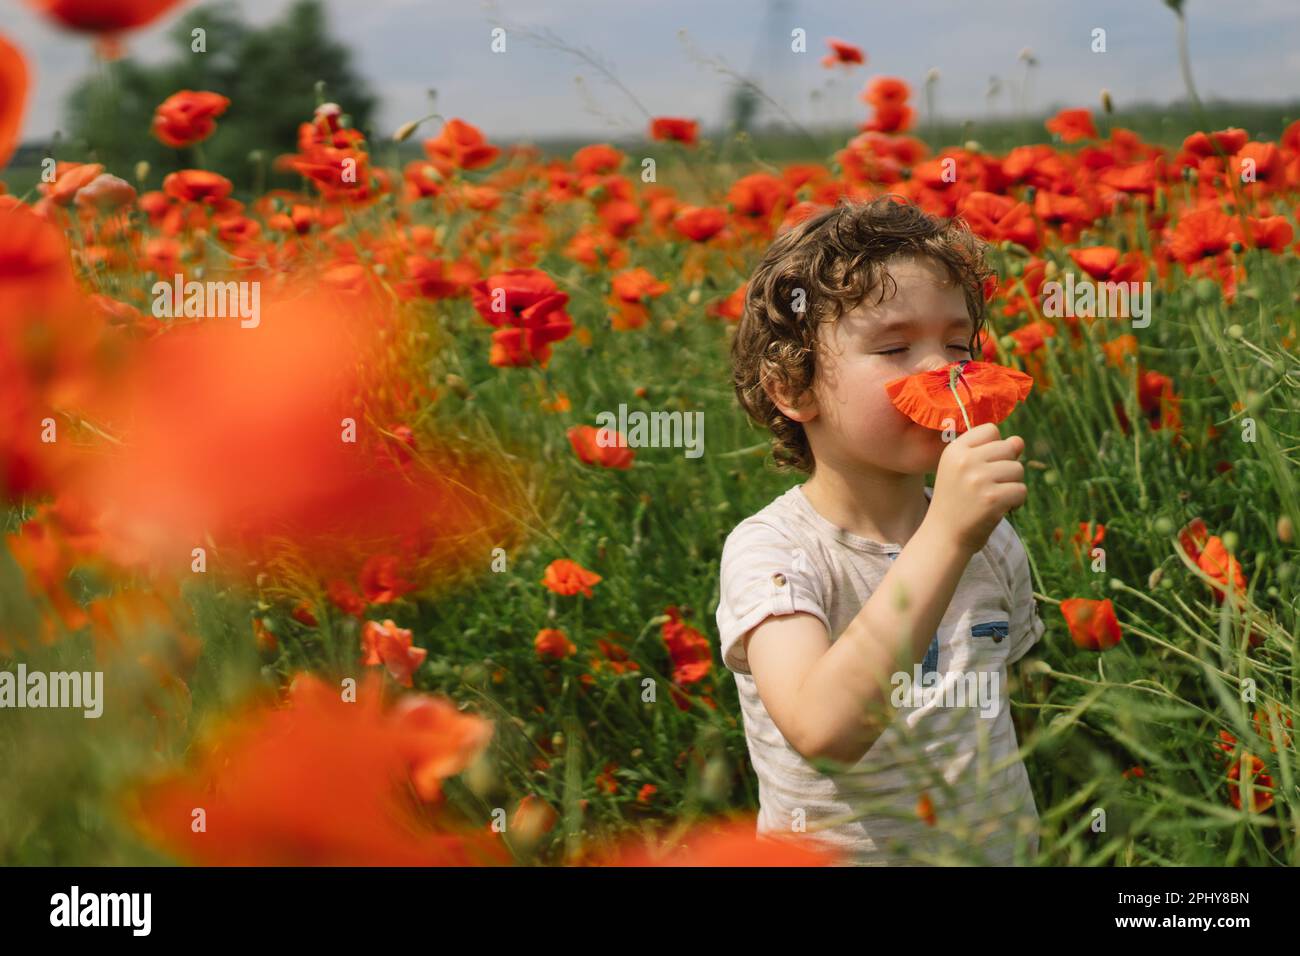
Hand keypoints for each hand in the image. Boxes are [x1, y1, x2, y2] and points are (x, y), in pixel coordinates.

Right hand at [926, 422, 1026, 554]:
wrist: (944, 536)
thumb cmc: (957, 501)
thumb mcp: (964, 470)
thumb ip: (991, 452)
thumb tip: (1019, 441)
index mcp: (954, 450)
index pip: (991, 430)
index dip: (995, 447)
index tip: (983, 465)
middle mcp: (965, 461)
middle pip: (1009, 447)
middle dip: (1007, 466)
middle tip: (989, 485)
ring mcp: (979, 479)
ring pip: (1018, 469)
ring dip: (1012, 485)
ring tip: (993, 498)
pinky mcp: (993, 499)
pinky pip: (1021, 490)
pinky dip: (1016, 502)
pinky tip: (999, 509)